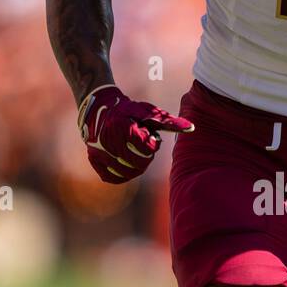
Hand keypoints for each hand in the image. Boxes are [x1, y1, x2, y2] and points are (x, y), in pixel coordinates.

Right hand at [78, 84, 193, 183]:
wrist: (97, 110)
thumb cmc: (128, 110)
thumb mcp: (147, 112)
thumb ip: (169, 121)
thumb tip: (191, 128)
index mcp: (123, 128)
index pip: (148, 148)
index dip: (152, 141)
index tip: (146, 133)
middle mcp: (109, 142)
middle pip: (140, 162)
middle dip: (146, 154)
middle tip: (141, 143)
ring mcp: (100, 153)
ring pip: (129, 172)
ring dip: (137, 164)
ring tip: (132, 149)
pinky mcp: (95, 161)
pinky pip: (116, 177)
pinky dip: (124, 172)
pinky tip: (125, 160)